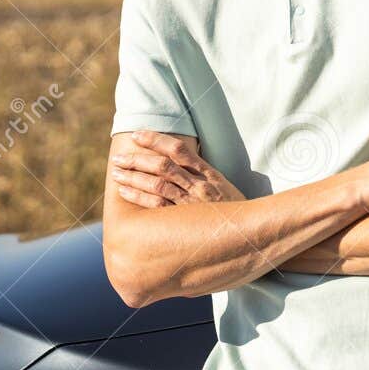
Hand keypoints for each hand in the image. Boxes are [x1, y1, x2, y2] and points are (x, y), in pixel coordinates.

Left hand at [111, 131, 246, 207]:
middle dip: (137, 160)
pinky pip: (159, 206)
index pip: (179, 149)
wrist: (251, 234)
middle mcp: (199, 185)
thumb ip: (202, 175)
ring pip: (158, 184)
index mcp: (209, 173)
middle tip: (118, 158)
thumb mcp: (223, 188)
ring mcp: (192, 203)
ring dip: (134, 177)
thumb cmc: (234, 211)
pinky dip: (140, 196)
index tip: (138, 135)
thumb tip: (178, 161)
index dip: (156, 140)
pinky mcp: (186, 220)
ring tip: (117, 173)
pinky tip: (126, 191)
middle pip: (163, 166)